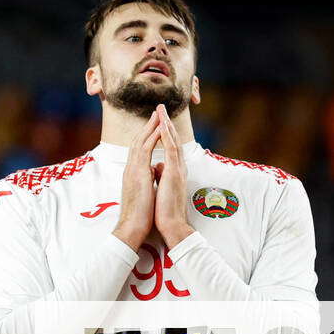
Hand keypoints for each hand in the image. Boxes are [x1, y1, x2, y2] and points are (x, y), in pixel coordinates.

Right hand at [113, 110, 162, 250]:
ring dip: (150, 127)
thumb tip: (154, 171)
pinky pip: (146, 149)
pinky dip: (153, 137)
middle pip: (138, 141)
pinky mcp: (138, 173)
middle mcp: (131, 169)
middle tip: (156, 112)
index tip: (154, 126)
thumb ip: (148, 179)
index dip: (147, 137)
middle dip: (148, 126)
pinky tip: (160, 128)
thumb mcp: (144, 193)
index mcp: (133, 174)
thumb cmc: (139, 215)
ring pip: (141, 141)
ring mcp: (133, 170)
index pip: (139, 151)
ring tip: (159, 114)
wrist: (132, 227)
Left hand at [153, 104, 193, 248]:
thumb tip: (156, 166)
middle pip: (172, 140)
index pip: (169, 147)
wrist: (171, 225)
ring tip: (161, 110)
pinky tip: (162, 126)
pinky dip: (167, 137)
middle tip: (160, 107)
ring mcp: (177, 170)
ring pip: (173, 141)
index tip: (158, 119)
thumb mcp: (161, 187)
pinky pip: (171, 150)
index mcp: (173, 171)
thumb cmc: (165, 210)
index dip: (164, 132)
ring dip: (166, 124)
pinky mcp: (174, 174)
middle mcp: (177, 168)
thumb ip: (161, 174)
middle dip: (166, 122)